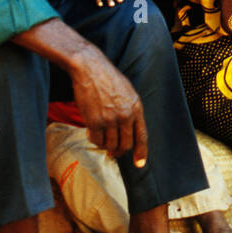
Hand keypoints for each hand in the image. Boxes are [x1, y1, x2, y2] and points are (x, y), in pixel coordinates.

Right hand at [68, 49, 147, 164]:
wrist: (90, 68)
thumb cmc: (108, 78)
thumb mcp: (128, 92)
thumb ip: (130, 111)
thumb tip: (129, 131)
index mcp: (136, 108)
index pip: (142, 136)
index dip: (141, 153)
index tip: (140, 164)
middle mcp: (125, 116)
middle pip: (125, 145)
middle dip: (119, 151)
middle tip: (113, 152)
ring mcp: (110, 119)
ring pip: (110, 145)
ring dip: (105, 146)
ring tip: (101, 138)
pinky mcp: (94, 121)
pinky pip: (96, 140)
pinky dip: (94, 140)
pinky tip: (92, 133)